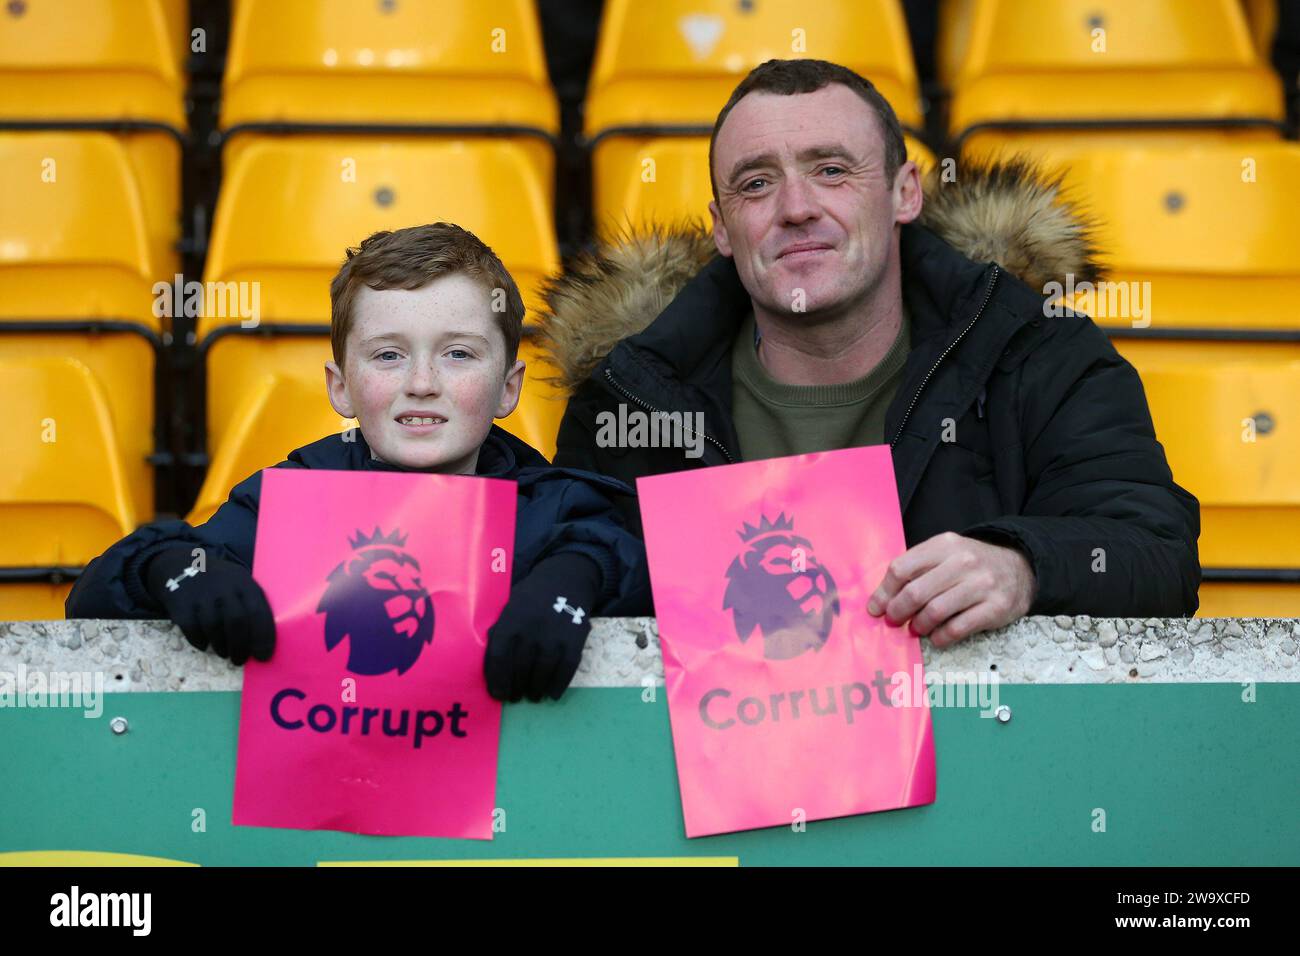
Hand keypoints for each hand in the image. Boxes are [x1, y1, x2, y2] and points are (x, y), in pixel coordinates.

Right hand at [144, 546, 275, 664]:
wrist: (180, 566)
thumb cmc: (220, 583)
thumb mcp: (240, 583)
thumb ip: (251, 605)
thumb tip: (263, 642)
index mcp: (244, 583)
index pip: (258, 611)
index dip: (263, 636)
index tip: (263, 656)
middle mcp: (224, 587)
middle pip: (236, 621)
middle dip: (240, 646)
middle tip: (240, 660)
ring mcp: (201, 594)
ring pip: (214, 626)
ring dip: (221, 646)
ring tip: (225, 653)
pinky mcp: (180, 603)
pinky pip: (192, 628)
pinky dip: (200, 641)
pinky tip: (205, 644)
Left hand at [485, 553, 602, 701]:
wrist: (565, 580)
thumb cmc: (530, 598)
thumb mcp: (508, 607)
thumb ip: (499, 632)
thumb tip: (489, 666)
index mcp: (510, 620)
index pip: (499, 657)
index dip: (497, 680)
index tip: (498, 694)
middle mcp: (531, 629)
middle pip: (521, 669)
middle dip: (516, 688)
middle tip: (515, 697)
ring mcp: (554, 636)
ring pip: (542, 673)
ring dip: (536, 690)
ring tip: (532, 696)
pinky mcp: (574, 640)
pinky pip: (566, 670)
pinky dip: (558, 685)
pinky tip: (552, 693)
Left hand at [867, 532, 1034, 646]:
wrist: (1019, 568)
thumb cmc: (971, 565)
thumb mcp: (944, 554)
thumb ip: (916, 569)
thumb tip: (882, 599)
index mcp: (944, 545)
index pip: (901, 568)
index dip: (884, 592)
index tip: (876, 607)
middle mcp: (963, 562)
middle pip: (915, 592)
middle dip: (897, 612)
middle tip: (894, 621)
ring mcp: (982, 585)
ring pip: (935, 612)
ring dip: (919, 625)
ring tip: (916, 628)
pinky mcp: (995, 607)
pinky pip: (957, 628)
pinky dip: (940, 637)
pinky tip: (936, 637)